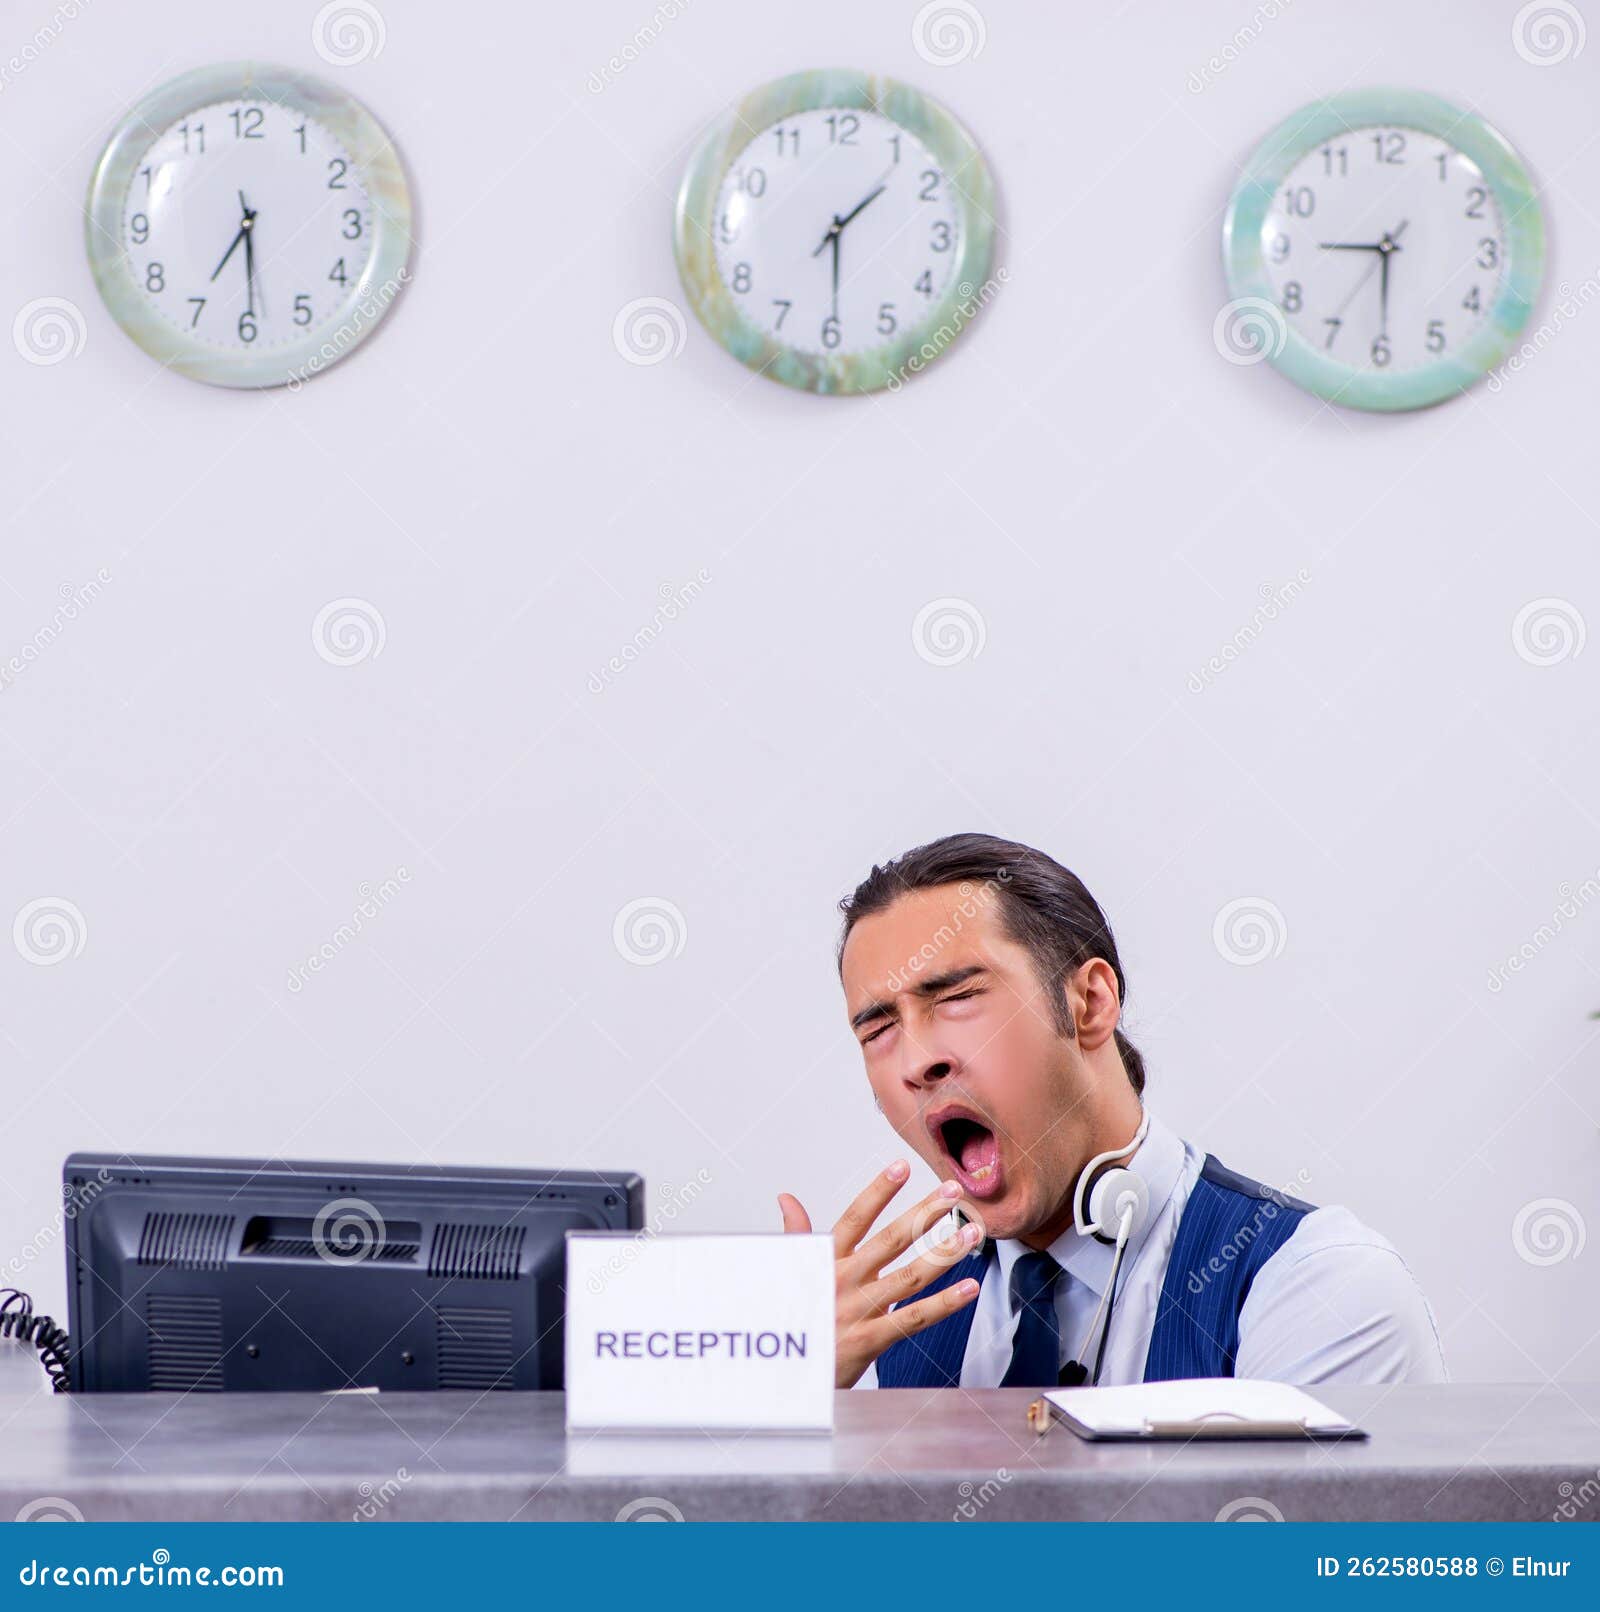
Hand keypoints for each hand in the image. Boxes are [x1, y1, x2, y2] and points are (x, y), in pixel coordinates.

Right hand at [778, 1161, 982, 1388]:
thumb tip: (787, 1198)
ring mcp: (857, 1310)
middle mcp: (843, 1280)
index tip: (902, 1166)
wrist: (783, 1375)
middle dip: (924, 1213)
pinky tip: (969, 1288)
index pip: (855, 1217)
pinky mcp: (869, 1341)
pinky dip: (944, 1304)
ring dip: (944, 1252)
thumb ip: (797, 1234)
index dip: (878, 1191)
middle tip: (952, 1191)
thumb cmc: (796, 1320)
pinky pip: (913, 1318)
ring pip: (909, 1276)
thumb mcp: (793, 1272)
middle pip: (889, 1240)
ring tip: (972, 1233)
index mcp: (825, 1261)